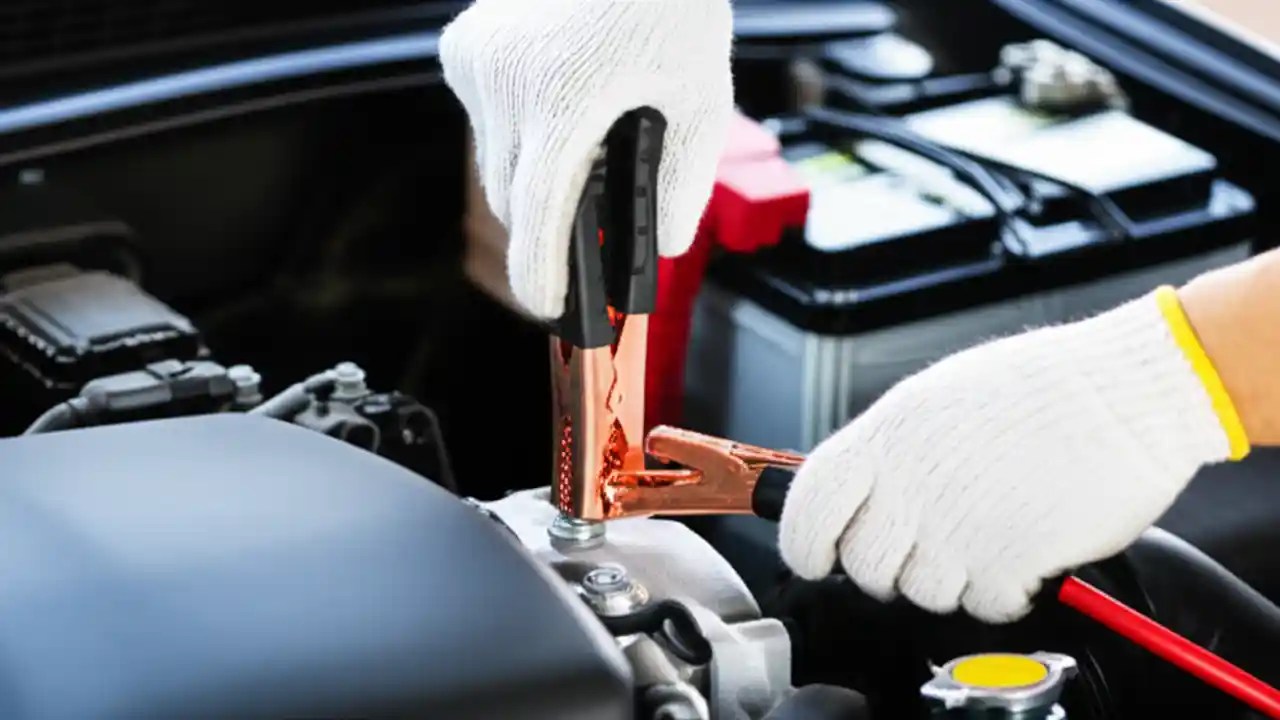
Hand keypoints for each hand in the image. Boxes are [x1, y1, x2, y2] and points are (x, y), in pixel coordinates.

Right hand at [440, 0, 734, 318]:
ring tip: (581, 143)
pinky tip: (558, 103)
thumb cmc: (669, 4)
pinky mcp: (462, 48)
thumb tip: (659, 244)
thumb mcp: (703, 97)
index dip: (541, 273)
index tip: (550, 304)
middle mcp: (505, 82)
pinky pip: (484, 120)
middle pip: (512, 198)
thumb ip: (685, 183)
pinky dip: (516, 130)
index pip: (538, 214)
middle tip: (589, 219)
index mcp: (564, 99)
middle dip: (547, 220)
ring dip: (531, 173)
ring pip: (493, 161)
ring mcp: (476, 62)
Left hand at [778, 289, 1242, 621]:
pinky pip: (982, 606)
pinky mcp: (1007, 563)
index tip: (819, 556)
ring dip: (950, 577)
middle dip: (889, 567)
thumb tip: (855, 495)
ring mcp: (955, 528)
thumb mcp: (935, 401)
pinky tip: (1022, 550)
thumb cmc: (1040, 388)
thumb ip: (888, 451)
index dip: (807, 545)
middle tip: (926, 544)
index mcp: (885, 437)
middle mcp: (910, 485)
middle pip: (864, 566)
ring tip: (986, 533)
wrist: (1129, 391)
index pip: (807, 511)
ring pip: (920, 592)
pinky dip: (1001, 590)